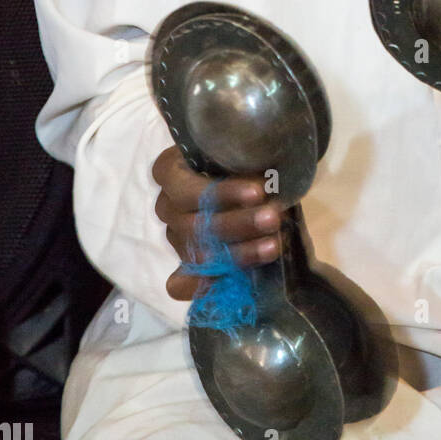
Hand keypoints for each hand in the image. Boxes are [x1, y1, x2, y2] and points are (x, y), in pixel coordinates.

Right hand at [152, 145, 286, 301]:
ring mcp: (175, 236)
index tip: (258, 192)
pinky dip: (206, 285)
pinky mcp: (184, 264)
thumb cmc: (244, 159)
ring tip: (273, 245)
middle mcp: (167, 205)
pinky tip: (234, 282)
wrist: (249, 179)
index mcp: (170, 171)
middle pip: (195, 224)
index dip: (222, 193)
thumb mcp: (245, 153)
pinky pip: (181, 284)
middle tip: (273, 219)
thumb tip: (266, 185)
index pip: (186, 187)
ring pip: (199, 255)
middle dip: (239, 224)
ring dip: (239, 253)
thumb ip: (248, 164)